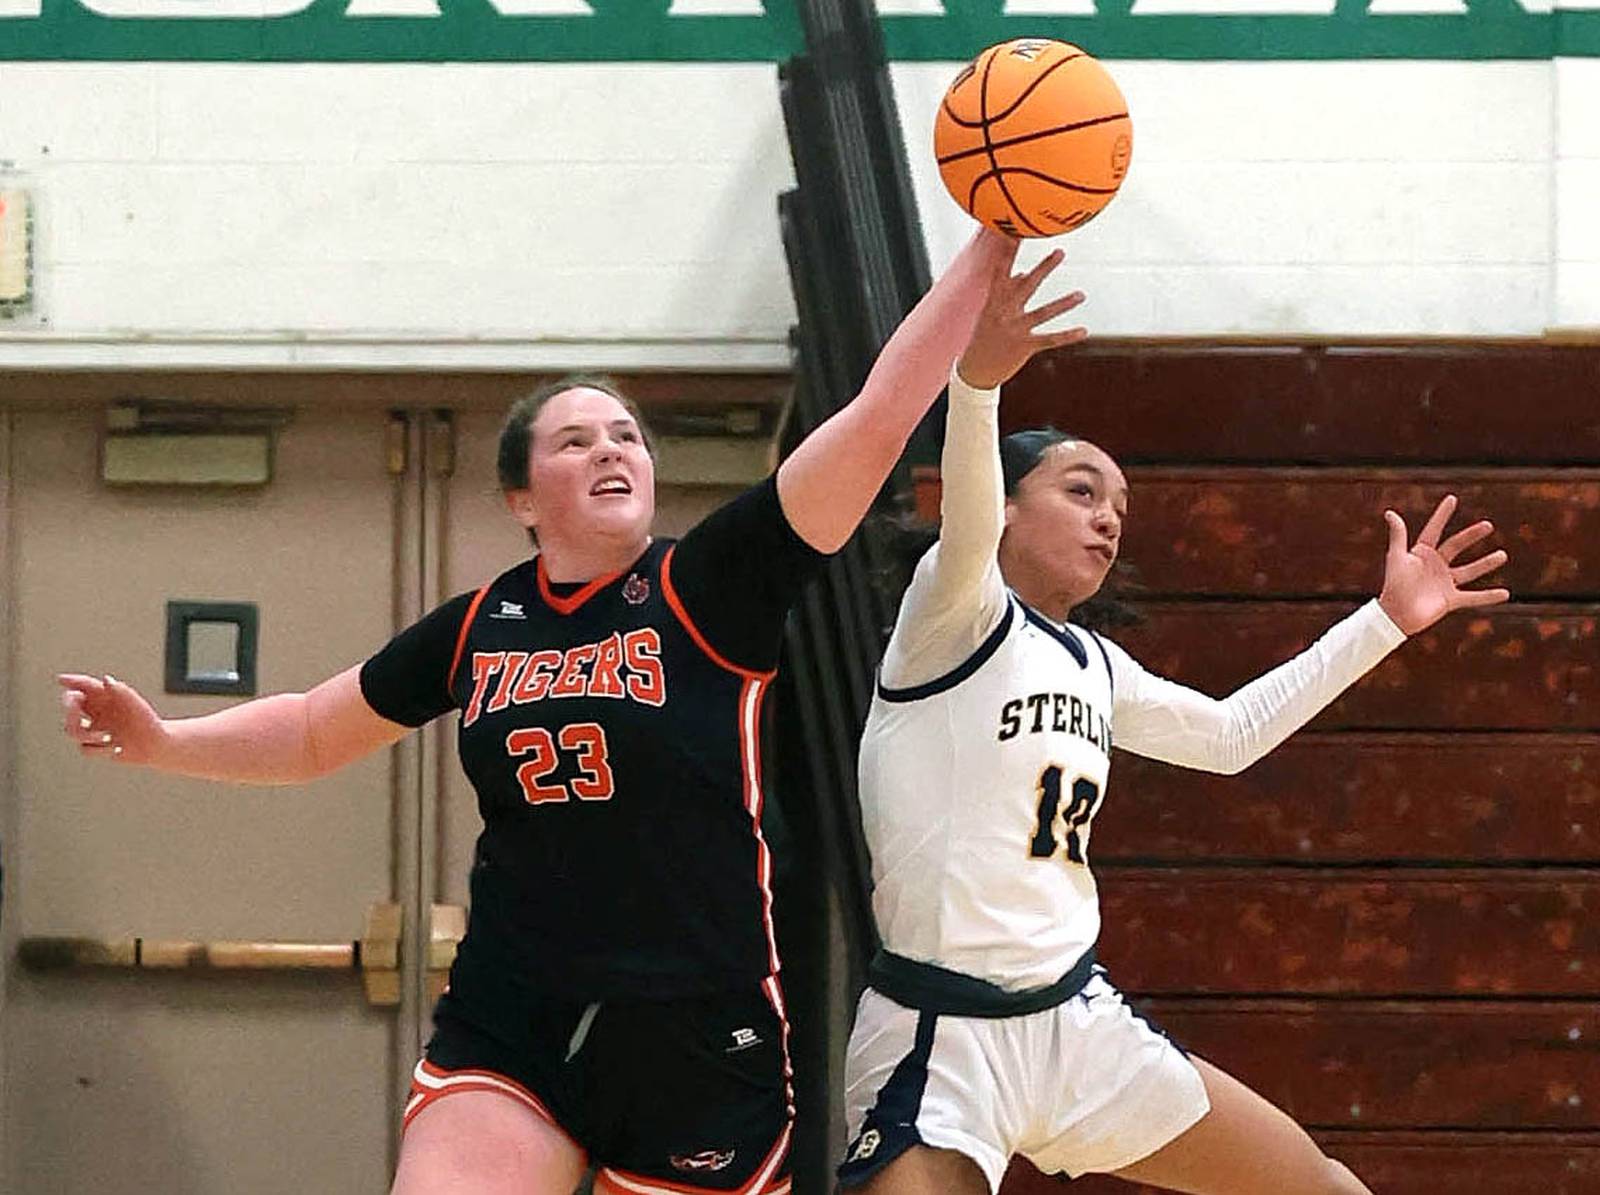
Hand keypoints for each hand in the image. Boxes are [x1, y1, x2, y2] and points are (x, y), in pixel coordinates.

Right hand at [58, 673, 166, 764]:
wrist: (155, 744)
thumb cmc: (146, 720)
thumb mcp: (135, 704)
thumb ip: (120, 690)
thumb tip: (106, 679)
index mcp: (103, 698)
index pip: (84, 686)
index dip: (72, 681)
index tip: (61, 679)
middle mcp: (95, 712)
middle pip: (70, 709)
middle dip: (70, 711)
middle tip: (77, 713)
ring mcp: (93, 729)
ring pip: (73, 731)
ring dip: (88, 734)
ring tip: (108, 737)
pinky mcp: (94, 746)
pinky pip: (85, 749)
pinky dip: (100, 750)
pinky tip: (118, 748)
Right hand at [955, 242, 1086, 390]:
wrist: (975, 370)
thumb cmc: (984, 335)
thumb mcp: (991, 311)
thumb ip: (1008, 290)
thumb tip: (1024, 272)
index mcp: (994, 300)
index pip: (1002, 269)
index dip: (1009, 250)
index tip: (1015, 231)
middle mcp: (1004, 312)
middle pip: (1027, 286)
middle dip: (1044, 268)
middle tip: (1060, 251)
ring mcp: (1015, 329)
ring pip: (1043, 313)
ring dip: (1063, 304)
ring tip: (1081, 295)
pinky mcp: (1024, 346)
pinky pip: (1049, 339)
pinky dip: (1067, 336)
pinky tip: (1084, 331)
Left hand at [1376, 495, 1509, 635]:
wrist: (1396, 615)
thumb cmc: (1393, 585)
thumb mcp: (1396, 557)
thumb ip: (1398, 535)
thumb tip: (1390, 512)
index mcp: (1421, 553)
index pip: (1434, 529)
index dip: (1442, 515)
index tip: (1452, 499)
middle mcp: (1435, 566)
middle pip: (1456, 546)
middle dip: (1472, 535)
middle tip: (1488, 525)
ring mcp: (1444, 582)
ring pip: (1470, 570)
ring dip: (1486, 563)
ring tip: (1503, 555)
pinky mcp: (1450, 600)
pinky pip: (1474, 597)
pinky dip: (1489, 596)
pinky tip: (1505, 594)